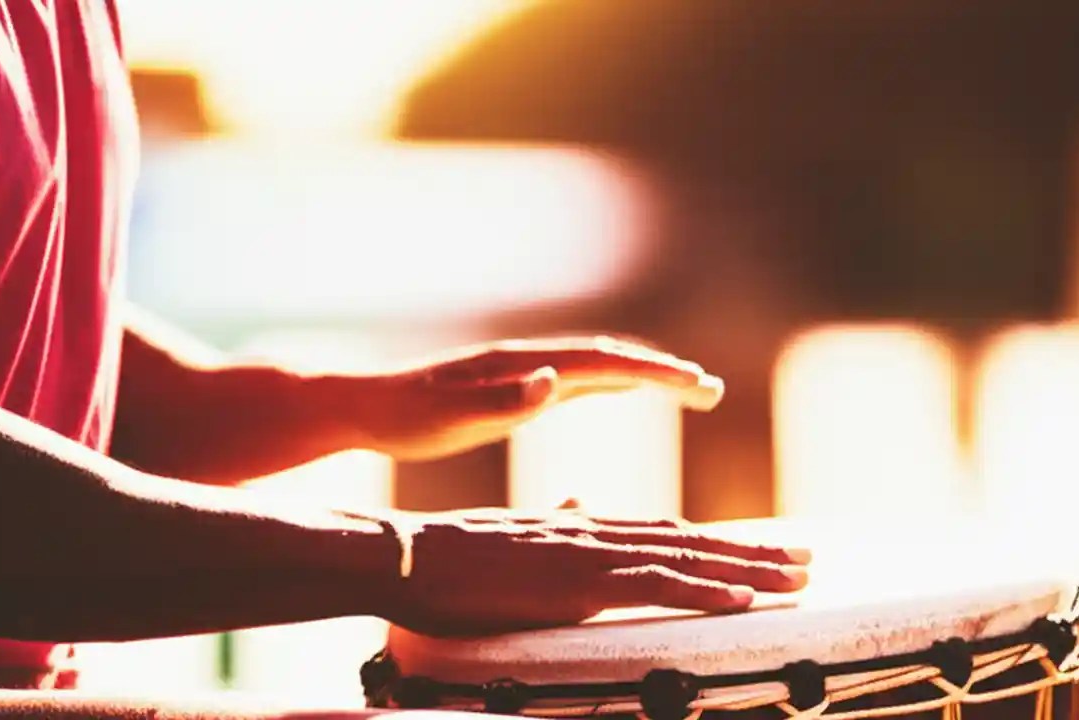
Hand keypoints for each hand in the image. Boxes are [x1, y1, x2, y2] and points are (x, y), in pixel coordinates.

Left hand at [350, 336, 724, 460]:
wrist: (365, 406)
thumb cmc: (403, 416)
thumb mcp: (446, 416)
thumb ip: (499, 400)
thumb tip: (555, 381)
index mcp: (523, 364)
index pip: (601, 362)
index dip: (652, 372)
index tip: (695, 384)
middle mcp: (532, 362)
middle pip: (612, 361)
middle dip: (665, 373)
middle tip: (713, 391)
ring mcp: (526, 373)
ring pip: (601, 370)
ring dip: (648, 377)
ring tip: (692, 390)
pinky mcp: (517, 389)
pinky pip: (580, 384)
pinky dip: (617, 385)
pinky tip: (629, 392)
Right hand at [380, 506, 811, 636]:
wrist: (409, 552)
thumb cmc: (452, 557)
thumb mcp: (515, 537)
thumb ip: (556, 524)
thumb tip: (579, 506)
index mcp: (587, 528)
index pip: (670, 532)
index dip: (721, 542)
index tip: (762, 549)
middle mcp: (601, 533)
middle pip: (695, 541)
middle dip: (756, 552)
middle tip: (810, 560)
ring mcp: (592, 556)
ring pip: (688, 559)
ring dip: (750, 569)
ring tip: (799, 579)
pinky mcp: (578, 582)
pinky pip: (655, 587)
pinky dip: (704, 592)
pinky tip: (744, 601)